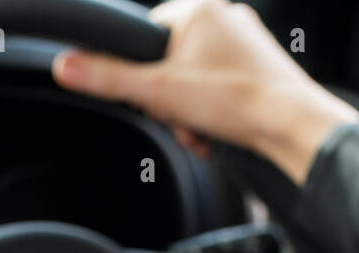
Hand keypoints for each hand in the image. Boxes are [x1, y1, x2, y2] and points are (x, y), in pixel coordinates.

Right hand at [52, 0, 358, 183]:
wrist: (292, 125)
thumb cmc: (236, 100)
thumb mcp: (157, 92)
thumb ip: (108, 78)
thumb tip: (66, 65)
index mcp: (198, 8)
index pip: (147, 39)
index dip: (143, 76)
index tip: (154, 98)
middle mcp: (225, 16)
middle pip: (171, 64)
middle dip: (170, 102)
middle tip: (183, 120)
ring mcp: (247, 42)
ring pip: (196, 81)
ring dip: (191, 114)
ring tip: (203, 131)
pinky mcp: (261, 68)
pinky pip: (222, 90)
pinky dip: (215, 115)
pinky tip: (220, 132)